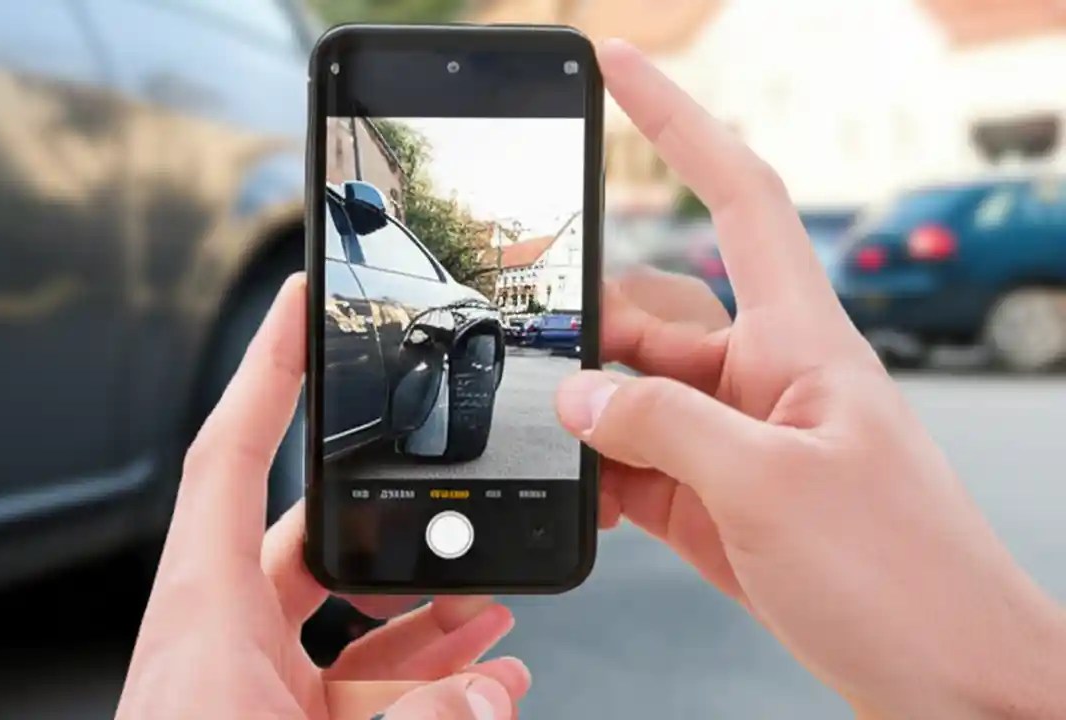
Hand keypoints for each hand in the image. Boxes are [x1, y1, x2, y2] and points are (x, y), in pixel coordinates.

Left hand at [116, 276, 529, 719]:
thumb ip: (411, 715)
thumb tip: (488, 692)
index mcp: (204, 620)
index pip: (229, 457)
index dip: (263, 369)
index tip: (297, 304)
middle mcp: (222, 637)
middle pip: (310, 532)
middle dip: (392, 511)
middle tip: (446, 496)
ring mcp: (248, 678)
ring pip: (342, 609)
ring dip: (419, 602)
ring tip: (486, 597)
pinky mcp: (272, 715)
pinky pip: (351, 668)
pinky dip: (412, 663)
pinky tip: (472, 672)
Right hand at [561, 40, 1065, 717]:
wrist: (951, 683)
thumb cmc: (906, 579)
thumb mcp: (771, 489)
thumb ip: (662, 426)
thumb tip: (581, 394)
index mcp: (799, 341)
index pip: (737, 198)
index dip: (677, 123)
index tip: (621, 70)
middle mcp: (763, 379)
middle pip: (651, 313)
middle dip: (591, 336)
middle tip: (547, 374)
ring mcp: (736, 441)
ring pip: (631, 393)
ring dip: (591, 420)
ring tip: (571, 459)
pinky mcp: (718, 500)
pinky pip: (635, 461)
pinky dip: (599, 477)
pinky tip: (584, 502)